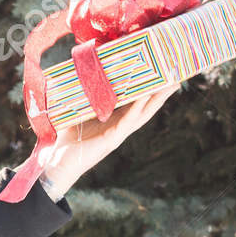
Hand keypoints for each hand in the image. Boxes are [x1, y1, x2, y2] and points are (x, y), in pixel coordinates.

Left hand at [37, 82, 178, 195]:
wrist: (59, 162)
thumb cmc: (67, 139)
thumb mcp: (78, 113)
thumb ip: (84, 98)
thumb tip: (80, 75)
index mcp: (115, 120)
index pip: (136, 102)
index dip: (148, 89)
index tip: (160, 74)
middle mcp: (120, 126)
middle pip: (146, 107)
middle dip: (161, 92)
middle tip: (176, 75)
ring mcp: (118, 133)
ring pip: (143, 114)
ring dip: (156, 99)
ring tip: (170, 84)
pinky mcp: (111, 140)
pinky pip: (127, 122)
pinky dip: (136, 109)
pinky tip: (143, 98)